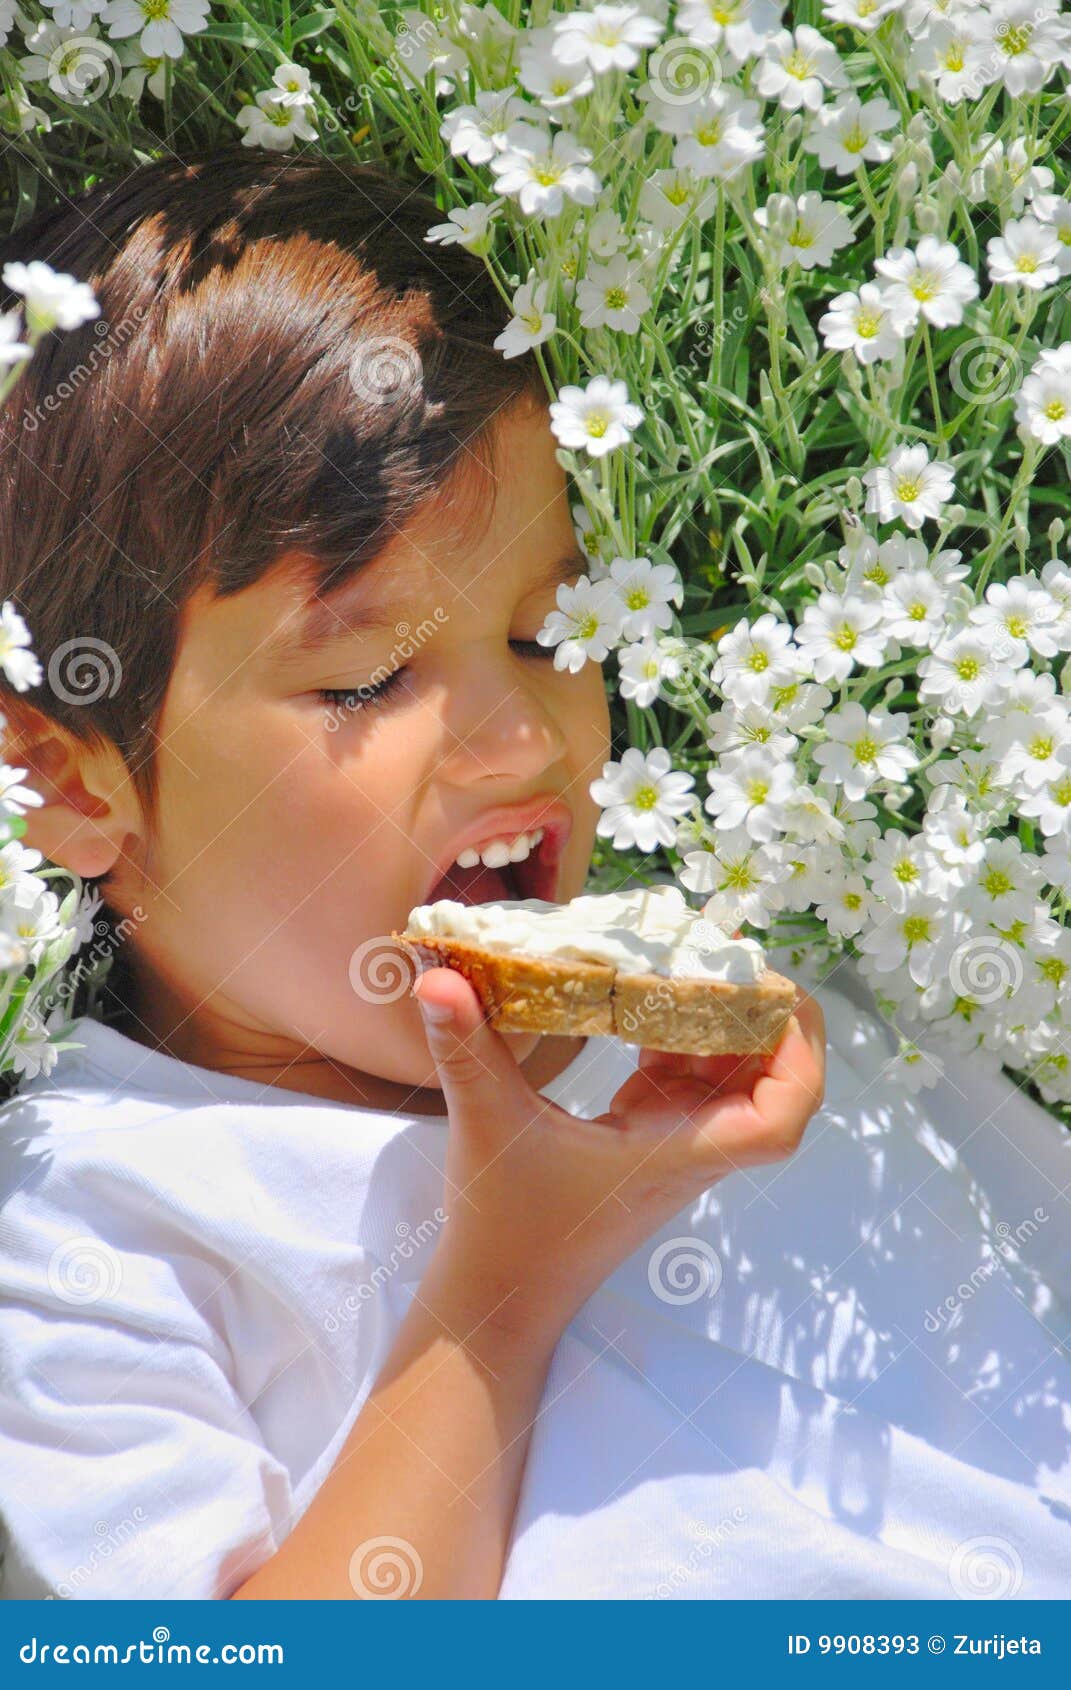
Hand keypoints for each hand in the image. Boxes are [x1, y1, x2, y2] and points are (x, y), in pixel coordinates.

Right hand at [412, 966, 825, 1337]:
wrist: (500, 1297)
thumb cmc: (504, 1228)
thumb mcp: (486, 1128)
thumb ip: (465, 1050)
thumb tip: (435, 975)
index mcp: (674, 1154)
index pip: (779, 1123)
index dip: (799, 1060)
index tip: (777, 999)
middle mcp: (688, 1147)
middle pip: (768, 1085)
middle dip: (766, 1019)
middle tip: (734, 954)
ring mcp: (670, 1143)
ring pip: (730, 1077)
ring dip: (724, 1021)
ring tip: (698, 958)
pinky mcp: (645, 1139)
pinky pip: (686, 1079)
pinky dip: (682, 1035)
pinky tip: (650, 996)